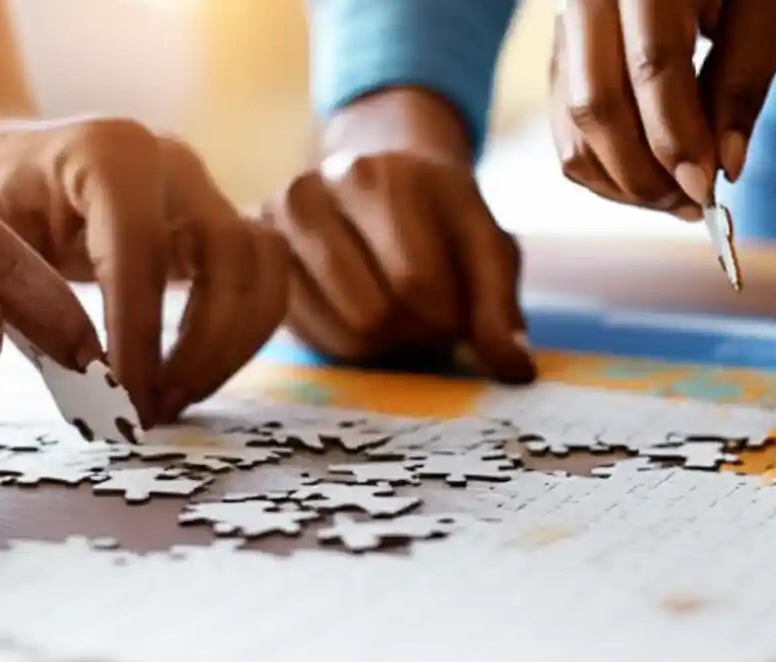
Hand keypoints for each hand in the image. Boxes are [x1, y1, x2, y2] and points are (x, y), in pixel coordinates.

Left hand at [0, 113, 289, 423]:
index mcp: (110, 153)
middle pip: (232, 259)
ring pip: (265, 270)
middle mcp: (175, 162)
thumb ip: (32, 311)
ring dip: (232, 347)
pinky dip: (242, 335)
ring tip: (175, 399)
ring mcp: (207, 189)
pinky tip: (192, 375)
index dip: (140, 339)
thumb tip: (97, 390)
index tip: (122, 403)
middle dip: (203, 351)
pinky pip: (266, 278)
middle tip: (155, 411)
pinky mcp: (222, 220)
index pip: (144, 254)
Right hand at [264, 88, 534, 382]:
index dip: (448, 316)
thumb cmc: (441, 219)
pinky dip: (347, 346)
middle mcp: (311, 193)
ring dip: (384, 346)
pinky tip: (363, 319)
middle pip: (375, 313)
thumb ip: (500, 306)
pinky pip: (310, 339)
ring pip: (342, 334)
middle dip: (416, 332)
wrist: (375, 180)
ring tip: (399, 317)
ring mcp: (272, 231)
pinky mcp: (261, 268)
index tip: (458, 308)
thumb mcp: (486, 246)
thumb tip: (515, 372)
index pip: (417, 283)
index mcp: (376, 175)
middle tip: (428, 317)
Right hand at [549, 0, 775, 214]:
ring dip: (623, 180)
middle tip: (692, 203)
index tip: (708, 189)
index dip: (678, 136)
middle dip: (644, 171)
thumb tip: (724, 165)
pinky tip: (653, 178)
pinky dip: (606, 166)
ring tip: (677, 198)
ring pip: (573, 124)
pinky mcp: (564, 53)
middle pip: (595, 103)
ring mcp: (568, 24)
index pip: (652, 65)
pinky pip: (568, 127)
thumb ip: (743, 83)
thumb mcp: (773, 11)